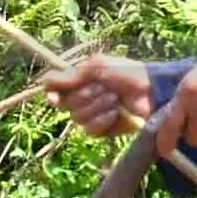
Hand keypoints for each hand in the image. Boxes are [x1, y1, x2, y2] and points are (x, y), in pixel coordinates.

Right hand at [38, 54, 154, 137]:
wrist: (151, 91)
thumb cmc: (127, 73)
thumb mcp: (98, 67)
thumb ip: (71, 75)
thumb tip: (45, 82)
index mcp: (79, 82)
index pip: (54, 91)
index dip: (52, 95)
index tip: (54, 97)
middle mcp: (82, 99)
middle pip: (66, 105)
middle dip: (85, 96)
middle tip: (104, 88)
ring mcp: (91, 116)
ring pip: (77, 117)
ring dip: (97, 107)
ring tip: (115, 99)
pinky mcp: (102, 130)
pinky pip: (90, 129)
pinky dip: (102, 120)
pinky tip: (115, 113)